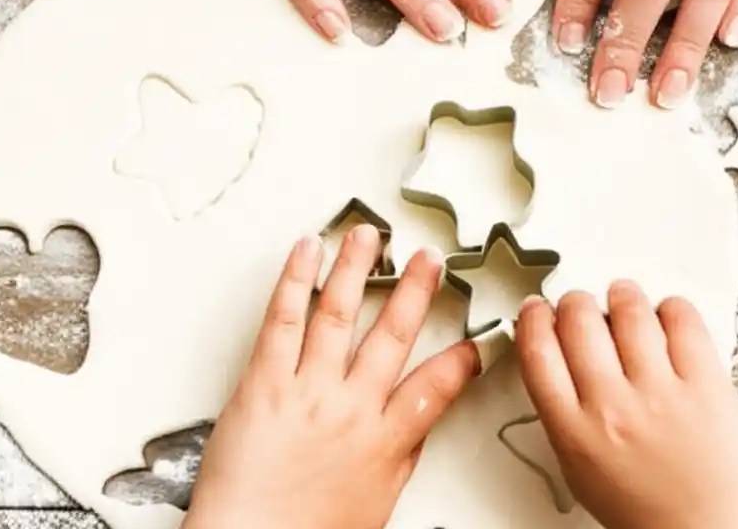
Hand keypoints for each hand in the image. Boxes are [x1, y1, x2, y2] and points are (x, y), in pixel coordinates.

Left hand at [184, 226, 480, 527]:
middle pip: (393, 335)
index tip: (474, 340)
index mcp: (385, 440)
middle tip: (429, 260)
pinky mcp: (264, 382)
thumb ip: (397, 460)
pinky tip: (307, 252)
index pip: (438, 387)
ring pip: (340, 313)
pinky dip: (296, 280)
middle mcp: (352, 407)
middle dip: (416, 290)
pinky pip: (283, 320)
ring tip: (367, 236)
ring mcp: (308, 389)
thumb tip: (411, 431)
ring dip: (357, 268)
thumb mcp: (374, 506)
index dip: (462, 360)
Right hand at [515, 283, 737, 528]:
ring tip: (624, 297)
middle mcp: (612, 407)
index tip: (537, 310)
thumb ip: (566, 416)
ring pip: (628, 311)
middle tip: (582, 305)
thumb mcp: (582, 470)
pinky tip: (668, 316)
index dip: (533, 319)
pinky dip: (672, 309)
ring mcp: (661, 392)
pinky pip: (683, 321)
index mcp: (574, 432)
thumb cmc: (650, 512)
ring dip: (622, 295)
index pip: (537, 351)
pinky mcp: (706, 384)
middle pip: (578, 320)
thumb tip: (558, 361)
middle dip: (575, 303)